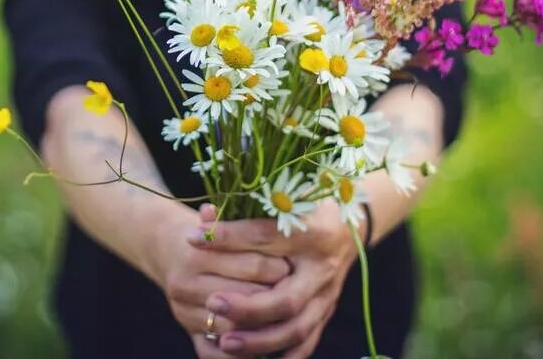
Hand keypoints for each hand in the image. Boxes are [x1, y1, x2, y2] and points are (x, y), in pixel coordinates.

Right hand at [150, 204, 292, 353]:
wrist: (165, 245)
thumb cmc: (205, 228)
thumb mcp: (224, 220)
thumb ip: (246, 223)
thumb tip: (283, 213)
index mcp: (197, 255)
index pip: (251, 266)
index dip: (279, 268)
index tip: (296, 265)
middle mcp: (185, 286)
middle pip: (244, 300)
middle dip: (275, 297)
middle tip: (300, 292)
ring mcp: (184, 313)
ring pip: (234, 330)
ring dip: (263, 326)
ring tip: (289, 317)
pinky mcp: (188, 332)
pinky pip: (215, 353)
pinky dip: (242, 354)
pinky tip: (266, 343)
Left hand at [188, 200, 359, 357]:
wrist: (349, 227)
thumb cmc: (309, 208)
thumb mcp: (283, 200)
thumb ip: (246, 208)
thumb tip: (204, 216)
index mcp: (313, 230)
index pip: (265, 236)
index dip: (227, 237)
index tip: (193, 239)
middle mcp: (323, 268)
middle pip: (286, 299)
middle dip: (247, 307)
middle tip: (211, 302)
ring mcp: (327, 295)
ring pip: (295, 328)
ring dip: (258, 340)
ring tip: (224, 342)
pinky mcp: (325, 312)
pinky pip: (306, 344)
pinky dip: (281, 355)